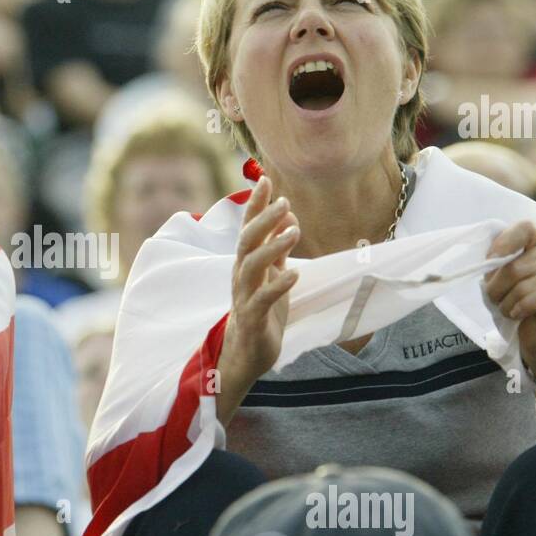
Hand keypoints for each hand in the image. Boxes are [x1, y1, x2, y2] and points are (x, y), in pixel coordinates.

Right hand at [217, 176, 300, 421]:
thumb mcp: (271, 275)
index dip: (255, 205)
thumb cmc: (260, 313)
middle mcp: (240, 277)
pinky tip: (294, 273)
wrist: (245, 356)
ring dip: (272, 247)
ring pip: (251, 266)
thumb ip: (278, 248)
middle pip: (246, 242)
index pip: (248, 228)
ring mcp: (244, 297)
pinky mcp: (253, 320)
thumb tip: (288, 217)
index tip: (265, 179)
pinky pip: (262, 299)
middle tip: (283, 201)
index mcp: (245, 264)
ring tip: (294, 231)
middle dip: (263, 220)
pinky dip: (278, 284)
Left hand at [484, 221, 535, 379]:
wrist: (531, 330)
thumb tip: (489, 260)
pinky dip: (523, 307)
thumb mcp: (498, 277)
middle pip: (514, 267)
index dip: (505, 242)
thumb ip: (495, 263)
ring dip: (506, 303)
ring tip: (506, 309)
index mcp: (535, 242)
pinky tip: (517, 314)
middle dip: (495, 289)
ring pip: (523, 286)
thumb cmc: (512, 298)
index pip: (525, 228)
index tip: (491, 261)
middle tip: (494, 299)